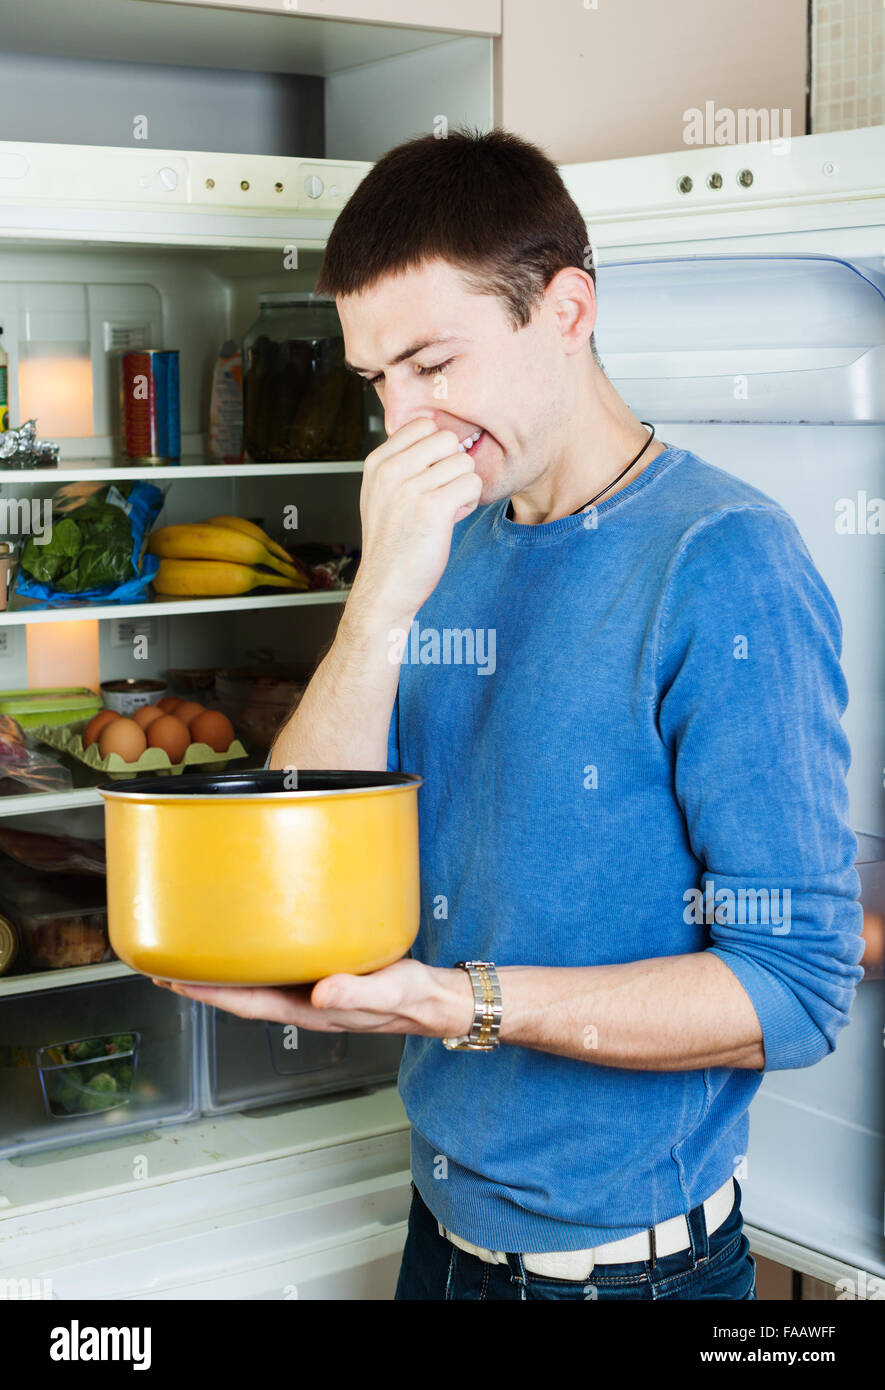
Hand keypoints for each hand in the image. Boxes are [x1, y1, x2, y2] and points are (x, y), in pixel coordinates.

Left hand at [152, 957, 475, 1037]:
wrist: (437, 998)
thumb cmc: (414, 999)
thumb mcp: (388, 992)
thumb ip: (355, 991)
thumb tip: (320, 992)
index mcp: (310, 1009)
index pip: (246, 1002)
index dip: (206, 993)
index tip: (172, 980)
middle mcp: (303, 1001)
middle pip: (240, 994)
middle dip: (201, 982)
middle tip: (163, 963)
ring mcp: (312, 990)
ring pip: (256, 981)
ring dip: (223, 970)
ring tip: (195, 953)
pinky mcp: (324, 972)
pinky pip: (279, 966)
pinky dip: (255, 956)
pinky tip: (252, 940)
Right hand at [353, 418, 483, 624]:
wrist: (385, 586)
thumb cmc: (390, 543)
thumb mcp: (380, 493)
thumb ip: (401, 463)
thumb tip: (435, 436)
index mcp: (378, 462)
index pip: (423, 425)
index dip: (437, 449)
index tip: (431, 473)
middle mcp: (391, 471)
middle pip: (447, 439)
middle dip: (452, 465)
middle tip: (441, 492)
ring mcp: (411, 488)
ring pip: (463, 462)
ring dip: (462, 486)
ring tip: (445, 508)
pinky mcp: (434, 508)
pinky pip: (472, 484)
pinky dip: (468, 502)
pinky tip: (452, 518)